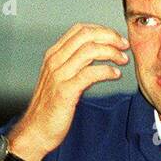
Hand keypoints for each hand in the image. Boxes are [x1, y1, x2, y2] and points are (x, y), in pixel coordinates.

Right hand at [11, 23, 130, 160]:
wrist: (35, 131)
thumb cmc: (50, 108)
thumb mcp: (60, 79)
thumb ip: (76, 65)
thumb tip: (99, 56)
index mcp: (54, 55)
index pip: (79, 30)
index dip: (101, 30)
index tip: (116, 38)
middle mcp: (55, 61)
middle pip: (86, 35)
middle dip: (110, 37)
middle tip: (124, 46)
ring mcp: (59, 75)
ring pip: (89, 51)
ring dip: (111, 53)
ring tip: (123, 60)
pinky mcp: (65, 92)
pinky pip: (90, 74)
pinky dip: (107, 71)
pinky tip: (115, 74)